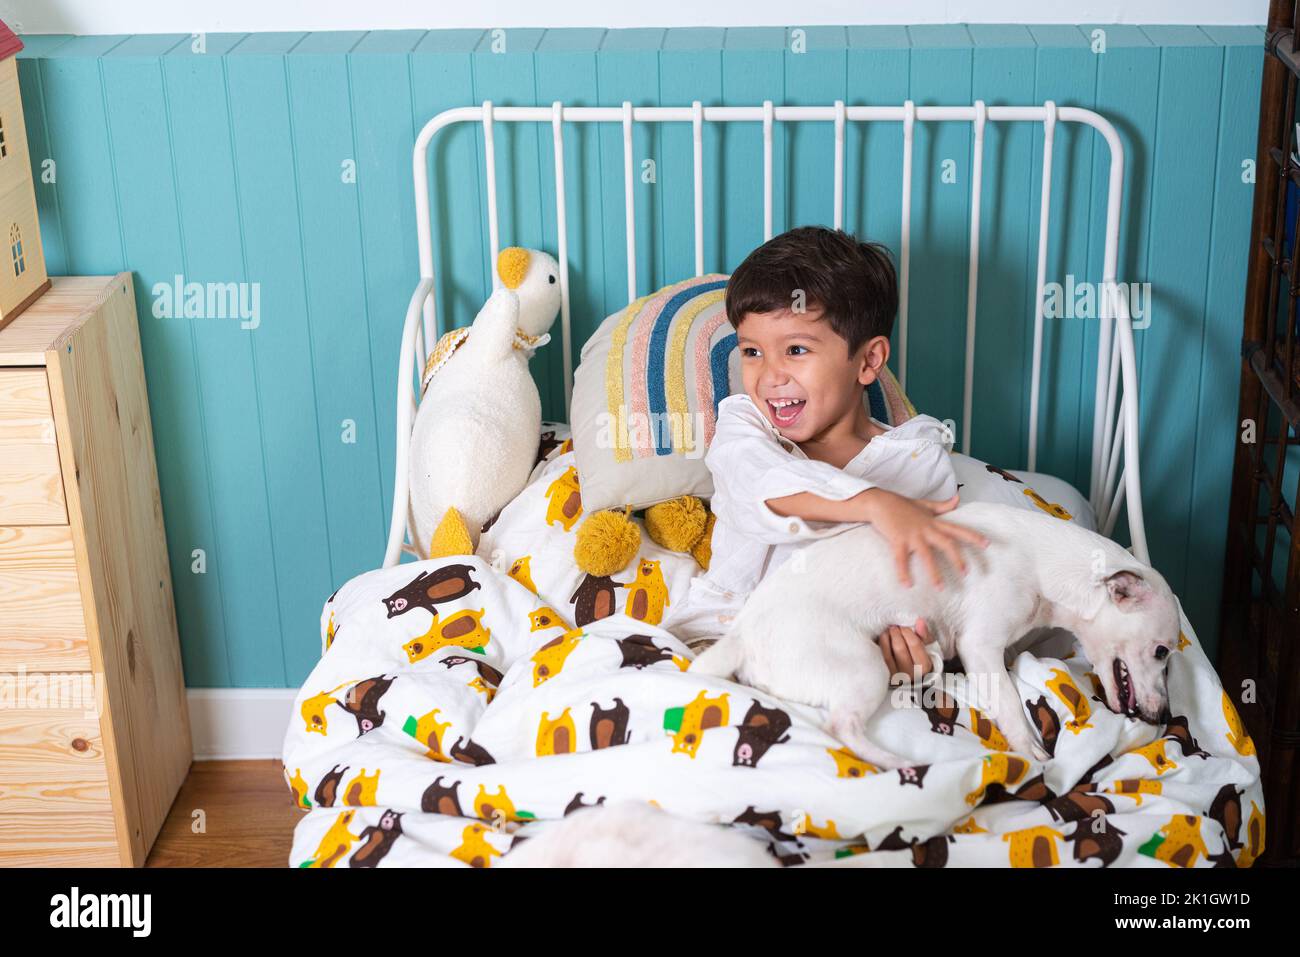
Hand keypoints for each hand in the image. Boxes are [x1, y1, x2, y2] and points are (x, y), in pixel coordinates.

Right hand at [859, 490, 988, 587]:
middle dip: (957, 558)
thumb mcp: (924, 505)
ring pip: (926, 555)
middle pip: (946, 544)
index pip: (957, 529)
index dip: (973, 536)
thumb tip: (958, 499)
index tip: (987, 544)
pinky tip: (907, 585)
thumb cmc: (901, 504)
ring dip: (934, 572)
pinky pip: (901, 559)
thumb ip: (942, 506)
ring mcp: (912, 535)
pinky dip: (903, 572)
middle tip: (966, 573)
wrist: (880, 502)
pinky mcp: (897, 540)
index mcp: (934, 522)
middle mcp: (926, 529)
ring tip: (940, 588)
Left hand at [879, 619, 934, 684]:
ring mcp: (897, 677)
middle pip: (900, 648)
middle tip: (894, 626)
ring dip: (886, 639)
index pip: (914, 644)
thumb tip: (919, 621)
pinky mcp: (886, 677)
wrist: (915, 678)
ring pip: (888, 655)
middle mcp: (911, 674)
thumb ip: (924, 635)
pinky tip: (883, 639)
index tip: (903, 625)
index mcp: (924, 666)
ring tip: (887, 631)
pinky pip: (881, 660)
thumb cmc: (921, 659)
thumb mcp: (928, 648)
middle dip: (896, 634)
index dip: (907, 631)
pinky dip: (881, 647)